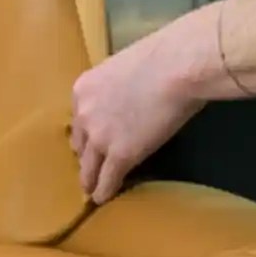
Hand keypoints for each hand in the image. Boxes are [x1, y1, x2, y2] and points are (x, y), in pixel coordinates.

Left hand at [69, 6, 220, 203]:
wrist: (176, 68)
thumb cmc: (161, 58)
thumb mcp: (125, 68)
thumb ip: (118, 87)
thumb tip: (128, 96)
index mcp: (83, 89)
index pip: (79, 119)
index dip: (87, 133)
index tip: (92, 142)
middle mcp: (83, 114)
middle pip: (80, 145)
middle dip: (86, 156)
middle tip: (92, 167)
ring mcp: (100, 137)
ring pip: (89, 168)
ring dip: (91, 180)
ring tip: (93, 190)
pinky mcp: (121, 156)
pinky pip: (108, 181)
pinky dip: (105, 192)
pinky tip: (104, 198)